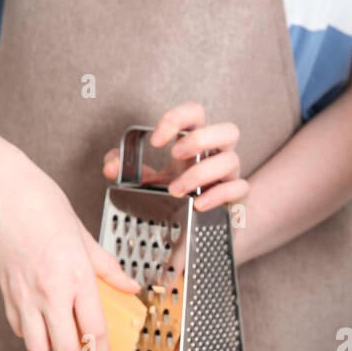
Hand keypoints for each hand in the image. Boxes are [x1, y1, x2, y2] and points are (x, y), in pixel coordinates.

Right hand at [0, 148, 139, 350]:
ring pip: (37, 346)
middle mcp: (50, 291)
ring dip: (50, 344)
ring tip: (58, 329)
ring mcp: (24, 294)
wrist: (0, 191)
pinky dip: (29, 329)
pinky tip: (38, 314)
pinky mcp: (4, 292)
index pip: (96, 330)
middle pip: (66, 348)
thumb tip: (130, 288)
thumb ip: (108, 268)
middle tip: (83, 341)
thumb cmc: (43, 205)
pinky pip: (17, 327)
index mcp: (77, 277)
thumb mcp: (85, 236)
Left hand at [101, 102, 246, 211]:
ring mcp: (230, 178)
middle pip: (228, 130)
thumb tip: (111, 165)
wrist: (196, 236)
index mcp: (196, 145)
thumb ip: (129, 170)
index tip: (155, 141)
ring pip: (231, 160)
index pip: (196, 114)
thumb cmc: (176, 201)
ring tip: (176, 190)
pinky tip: (198, 204)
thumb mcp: (150, 183)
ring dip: (201, 172)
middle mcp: (217, 157)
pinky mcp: (238, 200)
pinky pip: (239, 189)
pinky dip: (218, 195)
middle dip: (200, 138)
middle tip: (174, 155)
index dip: (177, 118)